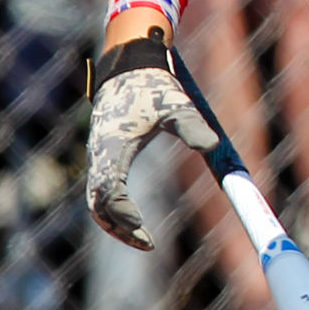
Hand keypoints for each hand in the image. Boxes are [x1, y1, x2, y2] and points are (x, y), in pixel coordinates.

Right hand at [85, 36, 217, 249]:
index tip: (142, 226)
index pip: (108, 189)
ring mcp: (97, 158)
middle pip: (98, 205)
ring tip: (145, 240)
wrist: (129, 65)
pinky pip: (101, 193)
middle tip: (149, 243)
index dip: (123, 211)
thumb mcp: (175, 104)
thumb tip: (212, 145)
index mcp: (112, 145)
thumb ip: (191, 125)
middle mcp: (99, 155)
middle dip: (120, 228)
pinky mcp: (102, 158)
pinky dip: (115, 211)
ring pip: (96, 203)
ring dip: (116, 225)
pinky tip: (136, 222)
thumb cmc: (152, 85)